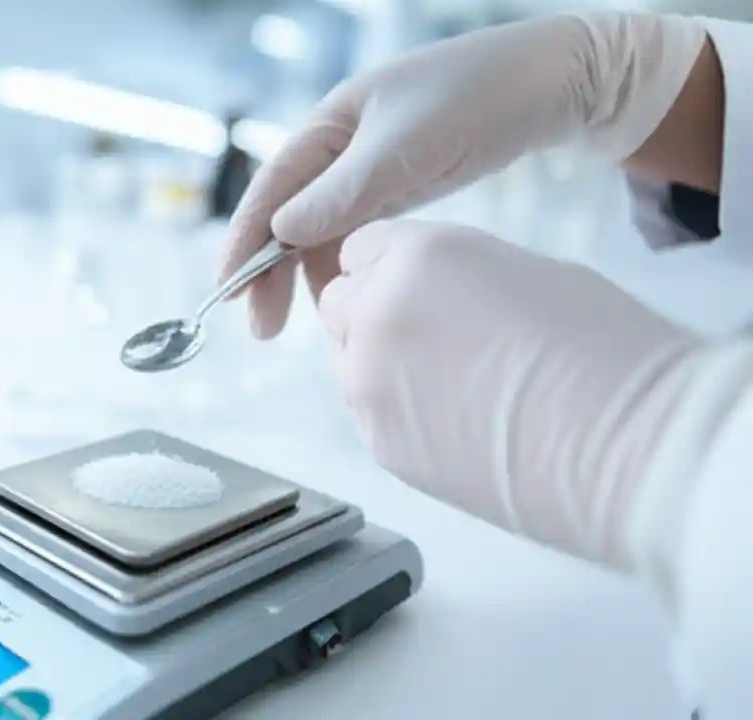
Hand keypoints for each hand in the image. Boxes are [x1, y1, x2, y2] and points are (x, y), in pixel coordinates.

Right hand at [222, 12, 706, 338]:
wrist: (553, 82)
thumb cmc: (477, 98)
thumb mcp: (405, 148)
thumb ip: (343, 193)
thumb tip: (279, 235)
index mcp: (328, 124)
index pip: (271, 190)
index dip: (243, 243)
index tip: (228, 292)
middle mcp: (339, 148)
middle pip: (288, 217)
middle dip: (270, 272)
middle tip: (263, 329)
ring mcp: (369, 169)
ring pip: (321, 231)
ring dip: (309, 275)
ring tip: (316, 324)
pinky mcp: (400, 188)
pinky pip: (356, 233)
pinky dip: (348, 266)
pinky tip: (352, 297)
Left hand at [320, 219, 751, 585]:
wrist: (630, 445)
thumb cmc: (603, 350)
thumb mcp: (522, 270)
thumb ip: (451, 274)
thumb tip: (429, 293)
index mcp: (416, 256)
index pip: (359, 249)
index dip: (388, 266)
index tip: (416, 286)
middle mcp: (376, 314)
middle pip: (340, 304)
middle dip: (373, 312)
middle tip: (434, 336)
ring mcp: (369, 384)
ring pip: (346, 362)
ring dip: (380, 364)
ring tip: (454, 385)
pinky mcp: (380, 444)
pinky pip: (369, 416)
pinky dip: (398, 415)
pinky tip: (458, 424)